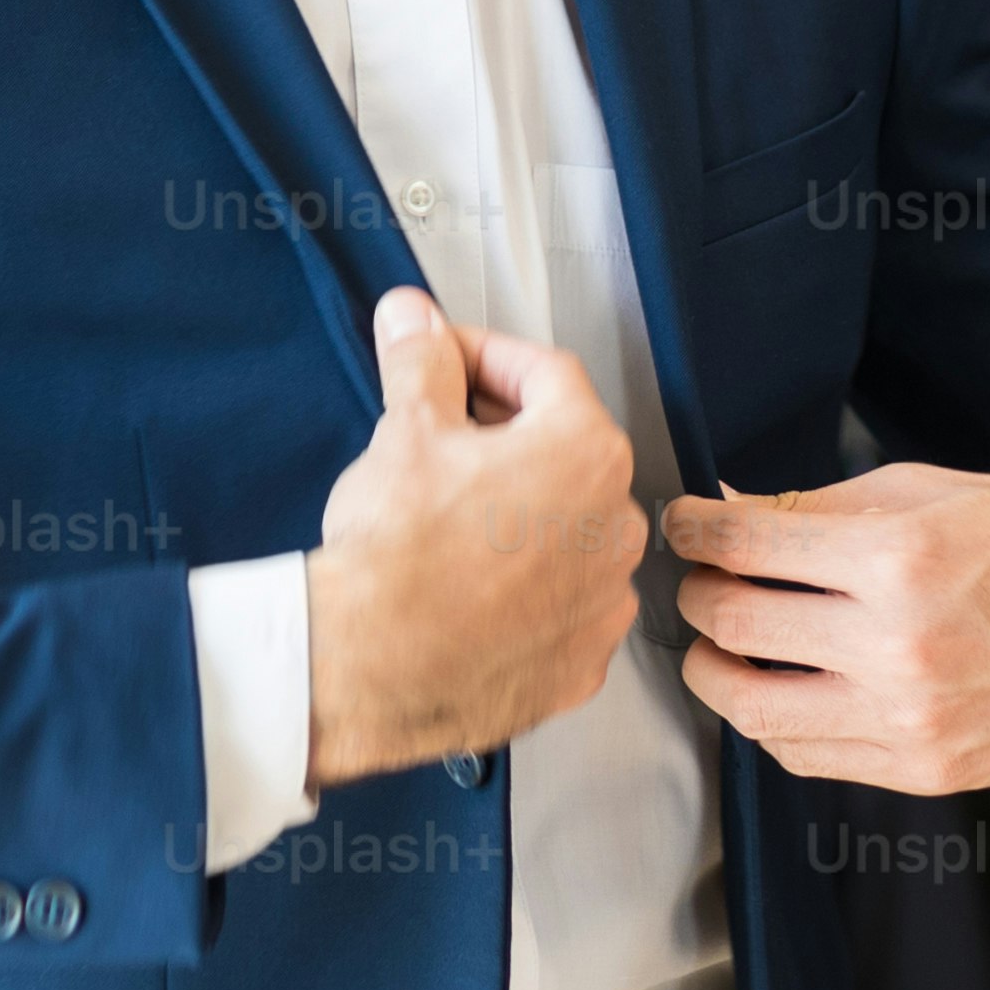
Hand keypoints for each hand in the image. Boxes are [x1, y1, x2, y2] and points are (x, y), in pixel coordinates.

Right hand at [304, 290, 648, 788]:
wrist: (372, 670)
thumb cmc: (398, 553)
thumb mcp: (405, 432)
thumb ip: (421, 363)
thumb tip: (413, 320)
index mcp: (586, 453)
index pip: (546, 373)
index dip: (485, 355)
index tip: (445, 359)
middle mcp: (617, 527)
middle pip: (563, 453)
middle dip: (502, 437)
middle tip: (438, 438)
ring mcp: (604, 602)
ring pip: (565, 533)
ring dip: (518, 516)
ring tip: (449, 522)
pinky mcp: (581, 662)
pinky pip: (560, 605)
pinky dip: (524, 589)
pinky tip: (469, 588)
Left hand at [665, 464, 989, 796]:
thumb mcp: (935, 493)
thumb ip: (823, 507)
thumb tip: (731, 511)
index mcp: (902, 560)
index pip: (746, 546)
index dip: (695, 529)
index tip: (684, 523)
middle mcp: (899, 647)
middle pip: (732, 624)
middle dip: (697, 593)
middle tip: (701, 577)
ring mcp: (909, 720)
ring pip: (752, 706)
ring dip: (714, 668)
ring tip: (721, 641)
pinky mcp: (923, 769)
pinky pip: (805, 753)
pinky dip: (771, 719)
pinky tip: (777, 684)